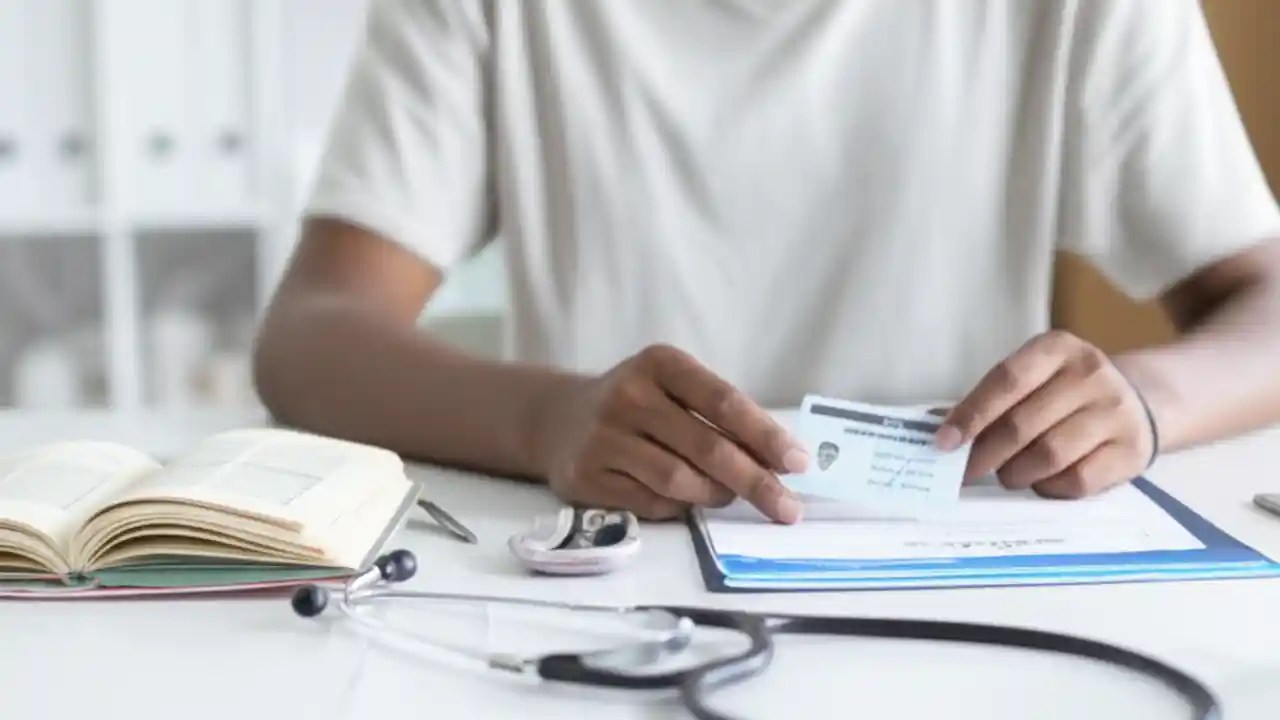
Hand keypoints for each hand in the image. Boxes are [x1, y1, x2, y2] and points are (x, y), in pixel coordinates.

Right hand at [531, 344, 809, 521]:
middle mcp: (629, 394)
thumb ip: (721, 418)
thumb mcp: (674, 390)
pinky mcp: (587, 475)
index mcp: (660, 363)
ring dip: (716, 495)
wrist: (557, 419)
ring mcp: (604, 436)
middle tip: (787, 508)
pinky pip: (651, 503)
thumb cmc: (638, 406)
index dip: (765, 435)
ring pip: (680, 481)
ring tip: (729, 496)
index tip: (798, 463)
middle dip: (755, 481)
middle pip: (707, 447)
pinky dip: (680, 508)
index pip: (723, 401)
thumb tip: (781, 462)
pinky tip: (685, 500)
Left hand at [935, 331, 1154, 498]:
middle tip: (965, 472)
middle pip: (1022, 424)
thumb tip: (937, 429)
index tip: (943, 443)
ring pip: (1048, 456)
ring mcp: (1115, 412)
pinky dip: (1048, 487)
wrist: (1143, 400)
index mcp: (1057, 348)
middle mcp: (1090, 374)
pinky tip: (1041, 481)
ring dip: (1015, 473)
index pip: (1006, 381)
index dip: (971, 414)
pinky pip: (1076, 480)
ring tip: (1006, 474)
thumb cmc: (1066, 392)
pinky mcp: (1131, 451)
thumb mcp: (1034, 379)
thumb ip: (990, 400)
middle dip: (983, 455)